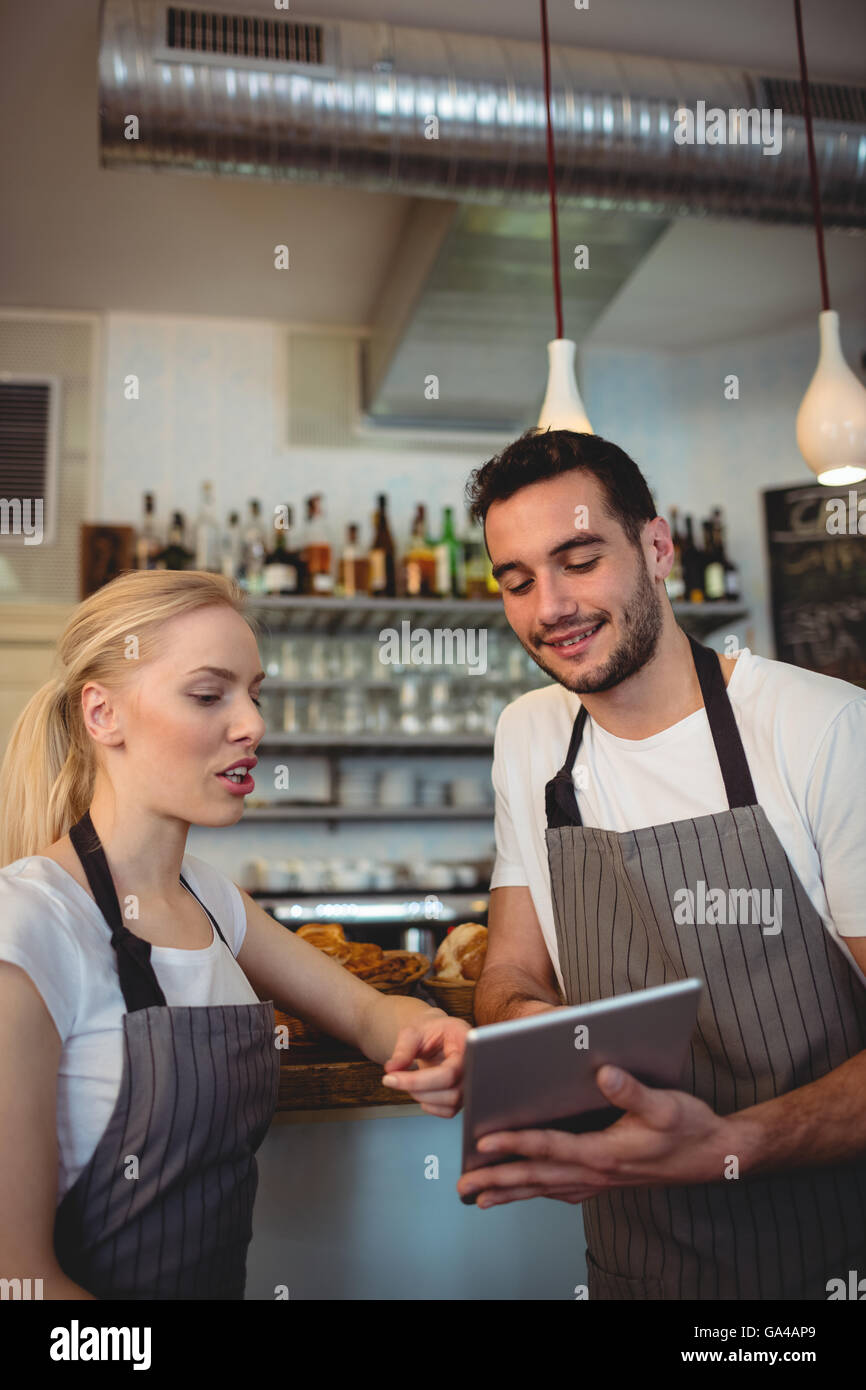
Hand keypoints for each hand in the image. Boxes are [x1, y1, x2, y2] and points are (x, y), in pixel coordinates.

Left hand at [380, 1014, 470, 1116]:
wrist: (439, 1035)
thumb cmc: (430, 1030)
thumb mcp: (413, 1032)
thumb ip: (403, 1049)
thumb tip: (391, 1069)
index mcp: (466, 1043)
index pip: (449, 1072)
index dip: (420, 1080)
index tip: (392, 1077)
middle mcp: (475, 1064)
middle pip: (452, 1092)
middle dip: (418, 1089)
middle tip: (394, 1078)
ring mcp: (472, 1082)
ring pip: (451, 1103)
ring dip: (422, 1097)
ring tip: (407, 1081)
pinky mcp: (465, 1095)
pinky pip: (449, 1111)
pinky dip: (429, 1105)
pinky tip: (420, 1090)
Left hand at [456, 1064, 736, 1206]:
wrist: (716, 1156)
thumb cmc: (691, 1128)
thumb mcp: (665, 1104)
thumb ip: (632, 1091)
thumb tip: (602, 1072)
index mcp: (605, 1152)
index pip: (549, 1148)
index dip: (514, 1143)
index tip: (481, 1141)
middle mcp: (598, 1171)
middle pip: (537, 1176)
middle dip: (497, 1180)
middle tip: (463, 1186)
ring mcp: (602, 1179)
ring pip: (546, 1187)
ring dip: (512, 1192)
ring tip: (479, 1197)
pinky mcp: (607, 1178)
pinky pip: (563, 1190)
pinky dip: (539, 1192)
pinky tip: (528, 1191)